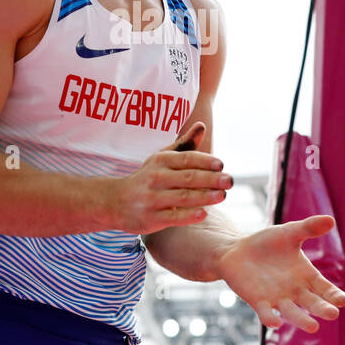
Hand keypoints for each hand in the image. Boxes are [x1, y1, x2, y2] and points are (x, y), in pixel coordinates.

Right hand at [109, 122, 230, 234]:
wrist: (114, 201)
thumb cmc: (146, 178)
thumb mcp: (161, 158)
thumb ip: (184, 145)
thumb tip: (202, 126)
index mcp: (161, 161)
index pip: (186, 159)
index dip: (205, 161)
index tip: (222, 165)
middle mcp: (155, 178)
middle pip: (187, 177)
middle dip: (210, 179)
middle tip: (230, 181)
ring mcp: (152, 199)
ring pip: (182, 197)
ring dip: (204, 196)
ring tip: (222, 196)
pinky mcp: (150, 218)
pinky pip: (172, 217)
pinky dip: (188, 216)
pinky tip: (204, 214)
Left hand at [216, 214, 344, 331]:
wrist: (237, 251)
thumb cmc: (267, 243)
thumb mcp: (289, 233)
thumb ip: (308, 228)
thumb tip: (331, 220)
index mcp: (307, 276)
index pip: (325, 289)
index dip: (334, 295)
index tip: (343, 300)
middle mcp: (296, 291)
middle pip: (313, 303)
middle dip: (322, 309)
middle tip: (333, 314)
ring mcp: (278, 298)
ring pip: (292, 313)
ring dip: (302, 320)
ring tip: (313, 327)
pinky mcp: (258, 302)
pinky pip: (266, 313)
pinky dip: (270, 318)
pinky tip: (275, 322)